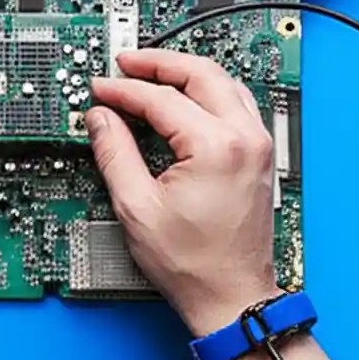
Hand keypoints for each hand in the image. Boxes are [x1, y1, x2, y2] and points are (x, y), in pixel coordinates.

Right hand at [88, 49, 280, 335]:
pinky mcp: (258, 154)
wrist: (231, 296)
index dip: (124, 91)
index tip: (100, 89)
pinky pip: (234, 102)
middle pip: (200, 73)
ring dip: (184, 72)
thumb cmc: (192, 264)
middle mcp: (245, 137)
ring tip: (149, 74)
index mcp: (216, 147)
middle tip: (124, 64)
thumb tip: (101, 118)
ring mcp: (257, 145)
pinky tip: (182, 97)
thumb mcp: (137, 207)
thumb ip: (115, 153)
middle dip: (158, 64)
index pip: (162, 99)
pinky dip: (206, 91)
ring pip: (223, 82)